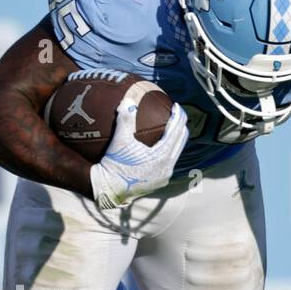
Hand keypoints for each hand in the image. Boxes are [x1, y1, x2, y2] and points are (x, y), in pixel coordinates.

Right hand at [89, 91, 189, 210]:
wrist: (109, 189)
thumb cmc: (114, 164)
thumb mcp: (119, 140)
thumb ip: (125, 119)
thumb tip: (128, 100)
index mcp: (162, 155)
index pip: (176, 130)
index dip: (178, 116)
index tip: (175, 105)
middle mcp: (167, 167)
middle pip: (181, 141)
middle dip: (180, 126)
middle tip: (176, 115)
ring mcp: (164, 176)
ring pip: (176, 153)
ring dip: (175, 140)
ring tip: (171, 130)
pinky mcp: (159, 182)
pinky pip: (168, 163)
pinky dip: (168, 152)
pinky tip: (160, 148)